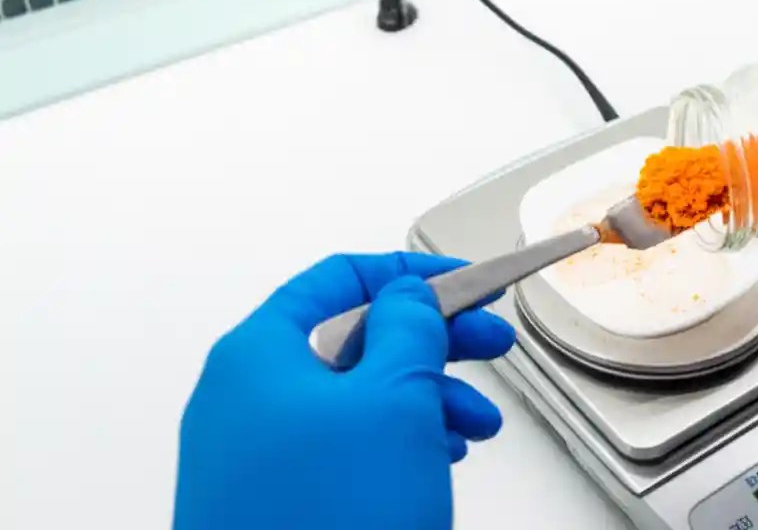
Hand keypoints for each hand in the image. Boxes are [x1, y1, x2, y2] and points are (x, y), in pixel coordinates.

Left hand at [174, 252, 515, 528]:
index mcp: (259, 355)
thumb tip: (408, 295)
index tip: (465, 279)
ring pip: (354, 398)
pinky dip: (396, 441)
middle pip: (351, 338)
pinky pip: (342, 447)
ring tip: (478, 423)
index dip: (411, 273)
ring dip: (425, 398)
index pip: (339, 278)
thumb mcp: (393, 399)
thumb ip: (408, 328)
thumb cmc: (328, 519)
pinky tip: (438, 457)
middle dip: (432, 342)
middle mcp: (245, 398)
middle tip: (491, 340)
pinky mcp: (271, 500)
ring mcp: (253, 454)